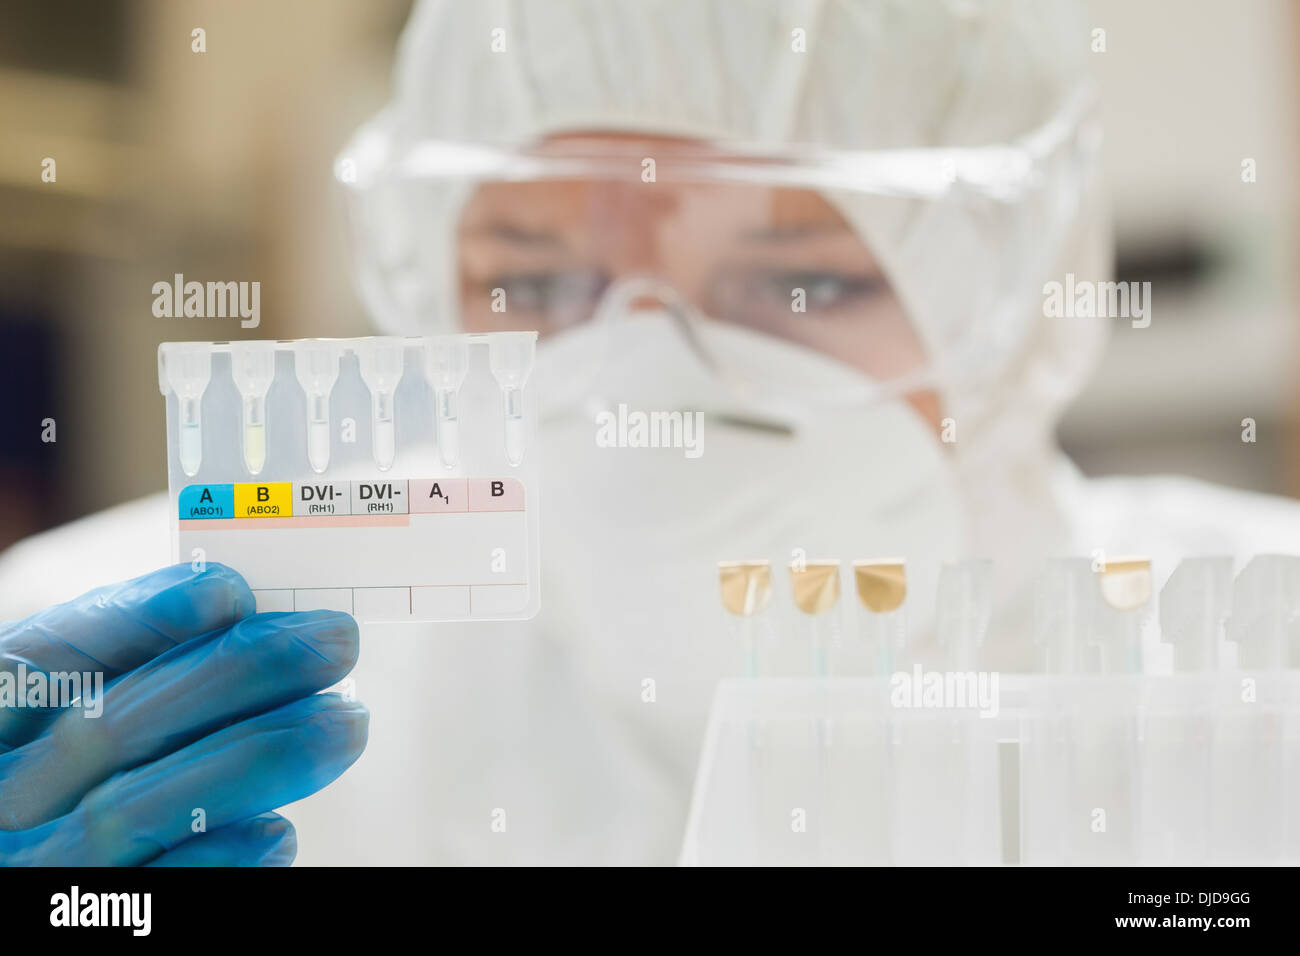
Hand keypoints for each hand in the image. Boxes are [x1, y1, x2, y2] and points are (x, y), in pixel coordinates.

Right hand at [0, 564, 366, 864]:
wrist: (42, 855)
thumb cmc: (64, 774)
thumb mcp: (63, 709)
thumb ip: (127, 665)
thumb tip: (233, 612)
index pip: (48, 658)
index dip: (135, 620)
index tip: (228, 593)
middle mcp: (1, 795)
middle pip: (110, 728)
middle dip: (232, 676)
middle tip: (333, 643)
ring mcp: (30, 866)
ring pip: (134, 811)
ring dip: (252, 760)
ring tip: (344, 724)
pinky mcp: (75, 923)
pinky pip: (153, 900)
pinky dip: (213, 862)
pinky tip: (278, 832)